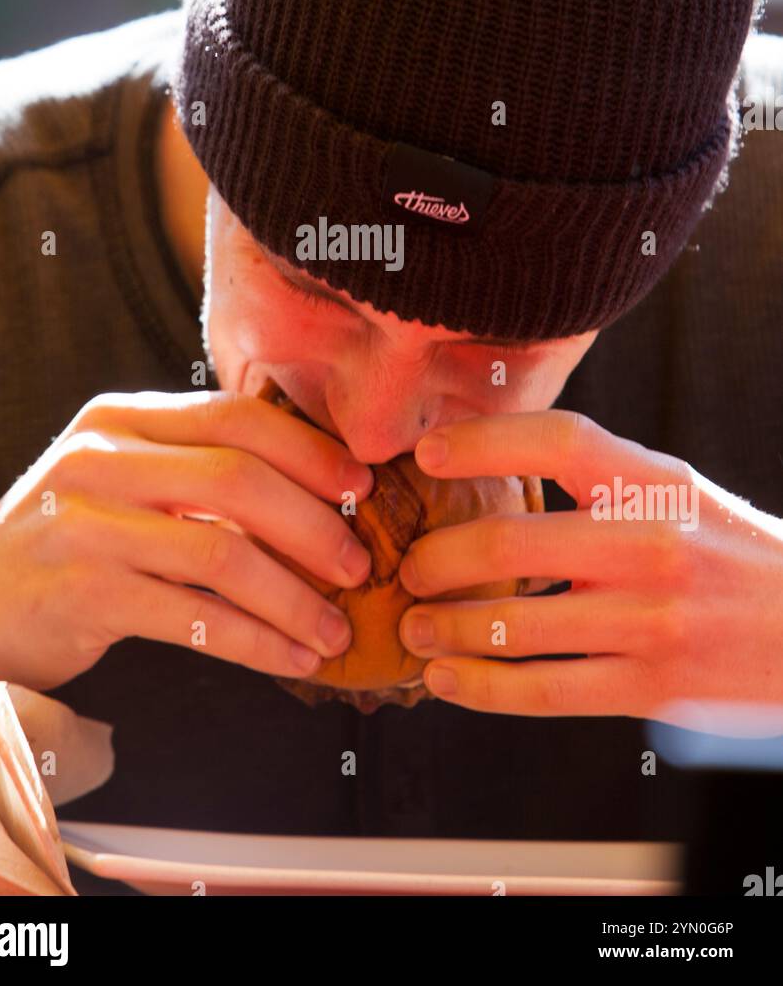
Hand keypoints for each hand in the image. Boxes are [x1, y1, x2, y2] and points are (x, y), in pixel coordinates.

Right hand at [0, 390, 372, 705]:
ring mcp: (88, 525)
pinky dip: (256, 642)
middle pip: (239, 477)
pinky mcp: (84, 593)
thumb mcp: (119, 477)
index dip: (309, 450)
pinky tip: (290, 658)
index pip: (235, 416)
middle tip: (359, 565)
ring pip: (223, 552)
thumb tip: (312, 489)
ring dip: (294, 597)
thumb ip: (192, 468)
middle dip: (315, 524)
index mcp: (122, 417)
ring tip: (333, 628)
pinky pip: (194, 616)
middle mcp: (102, 459)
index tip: (361, 485)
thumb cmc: (63, 539)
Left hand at [397, 409, 782, 733]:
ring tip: (415, 626)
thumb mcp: (675, 491)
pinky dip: (482, 688)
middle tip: (408, 567)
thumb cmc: (725, 551)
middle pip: (512, 544)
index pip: (560, 442)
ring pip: (516, 626)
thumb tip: (492, 460)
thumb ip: (599, 476)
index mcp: (655, 484)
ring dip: (445, 628)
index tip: (428, 453)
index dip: (484, 442)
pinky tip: (447, 679)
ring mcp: (651, 621)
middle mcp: (651, 545)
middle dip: (438, 559)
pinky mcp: (651, 688)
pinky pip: (545, 691)